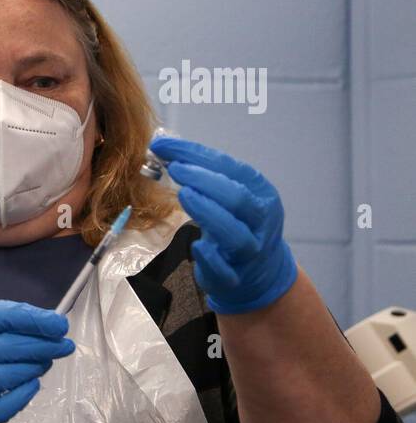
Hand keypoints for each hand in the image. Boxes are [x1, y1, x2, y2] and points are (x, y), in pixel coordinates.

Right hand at [0, 301, 73, 422]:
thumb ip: (8, 328)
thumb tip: (52, 326)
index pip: (1, 317)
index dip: (34, 319)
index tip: (60, 325)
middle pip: (8, 346)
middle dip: (42, 345)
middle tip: (64, 346)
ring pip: (8, 375)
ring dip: (34, 368)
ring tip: (44, 364)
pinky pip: (7, 404)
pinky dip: (25, 393)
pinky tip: (32, 385)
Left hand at [148, 136, 297, 313]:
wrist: (260, 271)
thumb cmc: (237, 223)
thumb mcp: (228, 194)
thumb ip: (202, 174)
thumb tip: (163, 146)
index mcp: (260, 193)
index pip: (231, 168)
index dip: (197, 155)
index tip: (164, 145)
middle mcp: (260, 221)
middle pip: (237, 198)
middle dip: (205, 180)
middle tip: (175, 168)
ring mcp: (250, 251)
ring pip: (235, 234)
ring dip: (208, 212)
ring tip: (183, 194)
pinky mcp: (235, 278)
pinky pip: (225, 270)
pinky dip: (211, 259)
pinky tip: (197, 246)